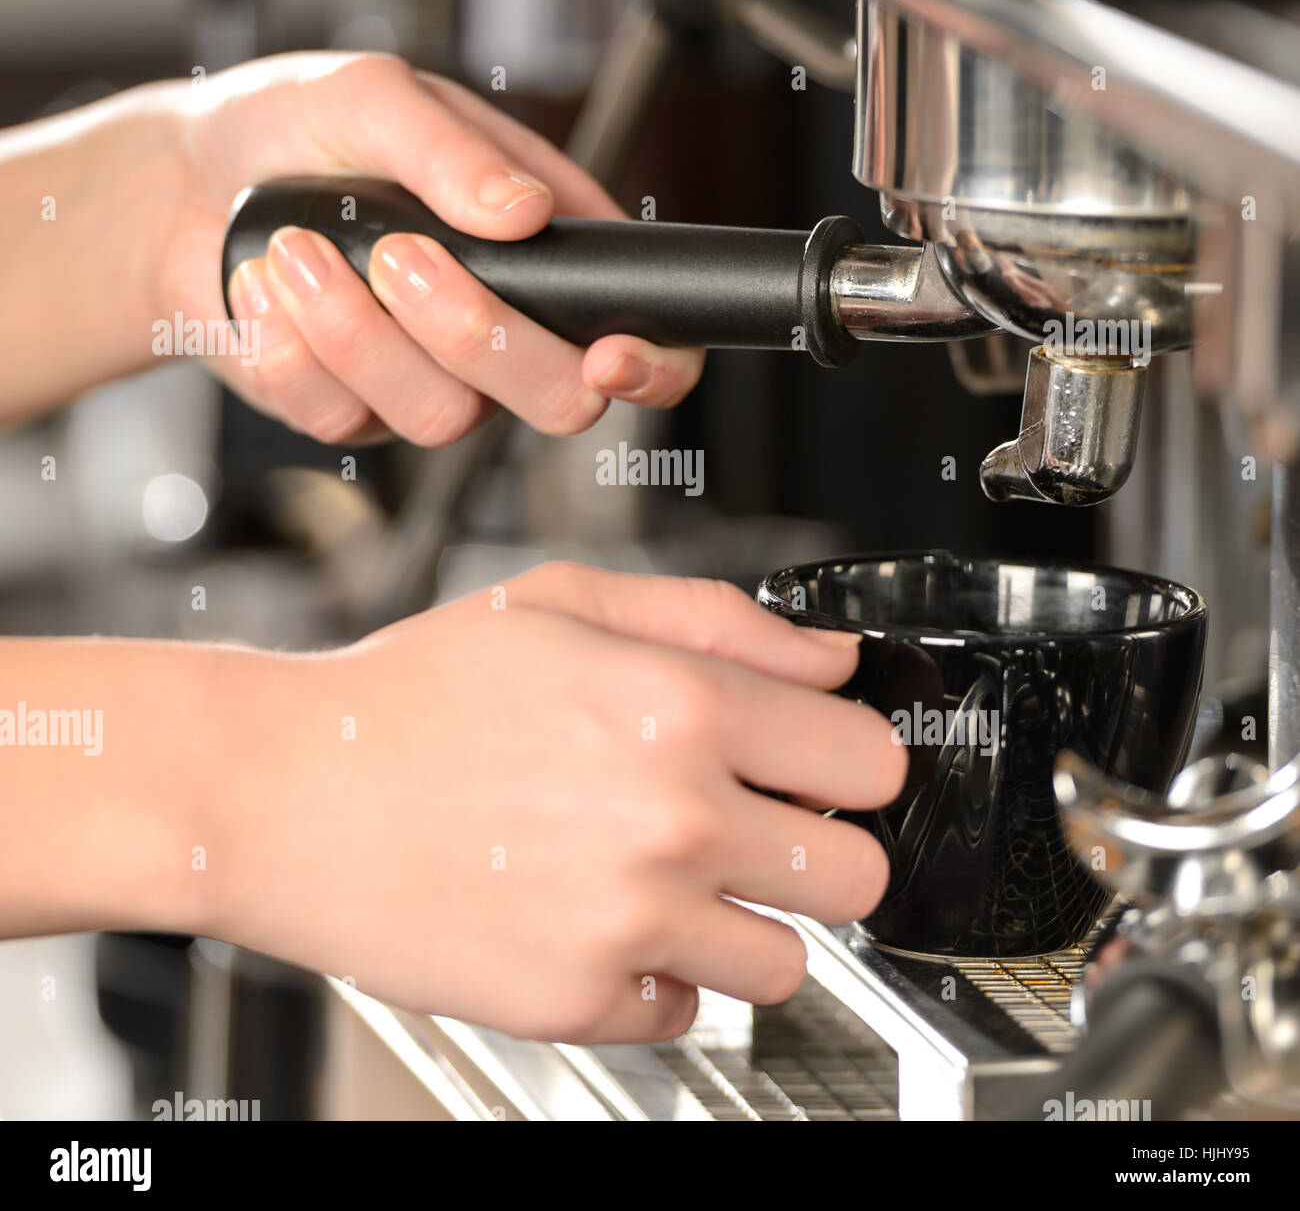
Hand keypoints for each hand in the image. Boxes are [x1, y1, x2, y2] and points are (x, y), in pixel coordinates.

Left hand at [158, 51, 703, 444]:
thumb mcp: (372, 96)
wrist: (182, 185)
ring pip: (443, 418)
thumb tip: (524, 211)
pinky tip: (265, 284)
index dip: (650, 363)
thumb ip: (451, 150)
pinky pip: (344, 420)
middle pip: (557, 399)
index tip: (608, 350)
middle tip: (397, 251)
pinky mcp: (352, 414)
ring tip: (298, 248)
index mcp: (545, 254)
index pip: (645, 338)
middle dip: (473, 330)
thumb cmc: (291, 130)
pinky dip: (290, 346)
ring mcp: (429, 381)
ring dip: (358, 330)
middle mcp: (502, 332)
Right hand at [206, 564, 905, 1042]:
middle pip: (859, 879)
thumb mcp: (566, 602)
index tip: (817, 764)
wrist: (285, 789)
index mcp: (685, 707)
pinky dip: (662, 977)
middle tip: (759, 829)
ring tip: (676, 879)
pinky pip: (685, 1013)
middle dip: (821, 850)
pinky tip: (608, 922)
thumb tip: (827, 660)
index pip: (872, 760)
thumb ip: (718, 618)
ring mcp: (630, 923)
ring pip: (788, 964)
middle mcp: (674, 822)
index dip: (849, 758)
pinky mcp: (576, 1001)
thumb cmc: (416, 692)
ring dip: (748, 922)